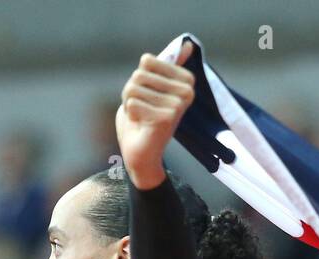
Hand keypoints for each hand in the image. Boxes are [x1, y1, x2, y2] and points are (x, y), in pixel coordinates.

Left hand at [116, 41, 194, 188]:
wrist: (140, 154)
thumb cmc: (143, 119)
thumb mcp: (153, 86)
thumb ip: (167, 66)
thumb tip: (187, 44)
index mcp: (186, 80)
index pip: (147, 61)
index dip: (139, 78)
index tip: (148, 95)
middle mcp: (186, 92)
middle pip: (139, 74)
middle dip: (132, 92)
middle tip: (143, 110)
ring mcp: (178, 106)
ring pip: (133, 88)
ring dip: (130, 104)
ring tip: (142, 118)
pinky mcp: (166, 118)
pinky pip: (132, 104)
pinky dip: (130, 115)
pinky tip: (142, 126)